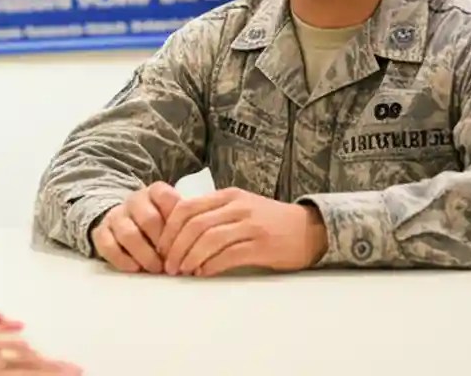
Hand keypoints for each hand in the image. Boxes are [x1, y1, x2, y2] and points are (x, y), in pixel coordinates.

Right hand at [90, 182, 180, 273]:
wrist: (128, 222)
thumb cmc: (159, 224)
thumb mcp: (175, 217)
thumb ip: (186, 223)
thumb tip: (200, 244)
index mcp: (155, 192)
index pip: (167, 199)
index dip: (177, 224)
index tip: (186, 243)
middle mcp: (134, 200)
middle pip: (149, 219)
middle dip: (162, 244)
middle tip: (173, 262)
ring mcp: (116, 215)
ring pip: (128, 234)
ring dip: (145, 255)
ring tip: (157, 269)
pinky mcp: (101, 231)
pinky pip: (107, 246)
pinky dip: (123, 260)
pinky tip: (135, 268)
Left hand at [155, 188, 327, 276]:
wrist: (310, 230)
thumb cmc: (269, 222)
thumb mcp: (239, 208)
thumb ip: (213, 214)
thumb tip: (178, 233)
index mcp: (228, 196)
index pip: (187, 208)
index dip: (169, 229)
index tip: (161, 247)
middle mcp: (237, 207)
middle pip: (194, 224)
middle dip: (175, 247)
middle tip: (168, 265)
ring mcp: (251, 225)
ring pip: (209, 239)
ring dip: (190, 258)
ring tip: (182, 271)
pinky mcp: (262, 245)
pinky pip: (229, 255)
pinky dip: (211, 266)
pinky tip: (203, 274)